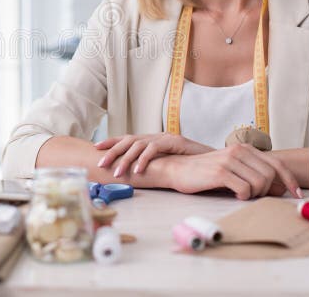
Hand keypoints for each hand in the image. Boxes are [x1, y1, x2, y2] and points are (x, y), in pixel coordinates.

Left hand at [94, 133, 212, 177]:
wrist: (213, 159)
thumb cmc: (188, 163)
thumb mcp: (166, 162)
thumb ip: (152, 164)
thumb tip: (133, 173)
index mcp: (151, 140)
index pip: (127, 138)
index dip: (111, 142)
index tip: (96, 148)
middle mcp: (155, 136)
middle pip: (128, 140)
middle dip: (112, 151)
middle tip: (100, 163)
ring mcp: (164, 137)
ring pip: (138, 145)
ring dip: (125, 159)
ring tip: (117, 172)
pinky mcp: (174, 141)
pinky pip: (154, 149)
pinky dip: (144, 159)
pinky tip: (137, 170)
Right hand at [168, 144, 301, 199]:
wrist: (178, 169)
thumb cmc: (206, 172)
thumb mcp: (233, 170)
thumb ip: (254, 175)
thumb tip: (280, 188)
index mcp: (244, 148)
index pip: (276, 163)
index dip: (290, 180)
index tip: (296, 194)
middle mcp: (239, 150)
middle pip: (270, 175)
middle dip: (266, 190)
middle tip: (252, 195)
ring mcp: (229, 160)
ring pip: (259, 183)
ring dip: (254, 194)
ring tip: (240, 194)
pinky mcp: (220, 172)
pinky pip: (244, 189)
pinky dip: (243, 196)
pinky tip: (233, 195)